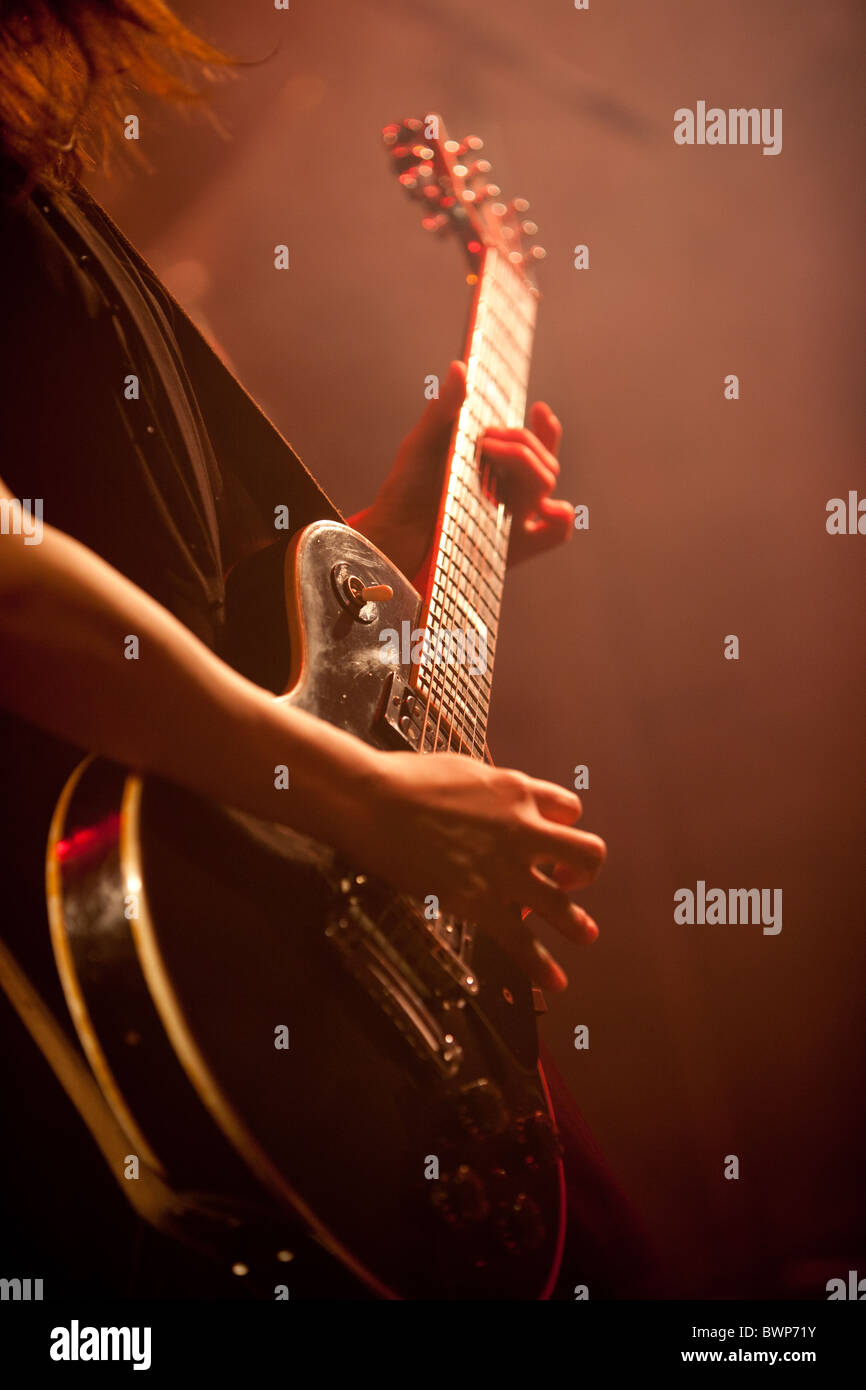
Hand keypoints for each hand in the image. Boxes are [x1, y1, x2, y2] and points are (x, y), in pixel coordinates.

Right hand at [348, 750, 604, 991]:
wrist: (375, 801)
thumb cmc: (406, 779)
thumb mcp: (464, 769)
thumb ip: (489, 789)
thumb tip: (490, 798)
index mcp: (516, 791)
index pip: (568, 809)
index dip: (565, 825)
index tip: (554, 838)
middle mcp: (522, 829)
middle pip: (587, 852)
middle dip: (585, 871)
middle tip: (571, 881)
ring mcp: (504, 868)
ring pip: (563, 902)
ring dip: (576, 923)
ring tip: (585, 935)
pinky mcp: (479, 900)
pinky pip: (521, 939)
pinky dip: (541, 966)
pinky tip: (555, 982)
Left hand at [350, 361, 574, 580]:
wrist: (394, 535)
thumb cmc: (407, 488)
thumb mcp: (422, 444)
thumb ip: (444, 410)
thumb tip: (460, 367)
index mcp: (496, 461)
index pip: (535, 441)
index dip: (546, 427)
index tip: (539, 410)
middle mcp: (511, 486)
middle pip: (544, 459)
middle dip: (522, 442)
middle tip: (486, 440)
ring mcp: (515, 514)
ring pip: (547, 482)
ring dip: (528, 462)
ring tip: (488, 454)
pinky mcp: (515, 544)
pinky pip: (558, 531)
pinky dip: (560, 517)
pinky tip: (542, 507)